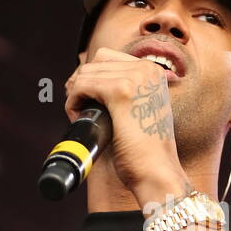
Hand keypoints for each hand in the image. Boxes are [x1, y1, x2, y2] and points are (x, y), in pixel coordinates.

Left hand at [63, 47, 189, 205]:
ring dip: (76, 95)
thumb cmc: (146, 152)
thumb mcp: (139, 112)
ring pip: (86, 73)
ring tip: (81, 118)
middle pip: (96, 61)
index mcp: (154, 71)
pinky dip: (73, 102)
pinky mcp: (121, 91)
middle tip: (79, 109)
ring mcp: (135, 78)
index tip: (85, 99)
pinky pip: (82, 85)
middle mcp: (147, 69)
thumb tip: (85, 81)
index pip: (108, 57)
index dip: (91, 77)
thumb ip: (124, 94)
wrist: (157, 173)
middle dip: (82, 84)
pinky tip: (77, 117)